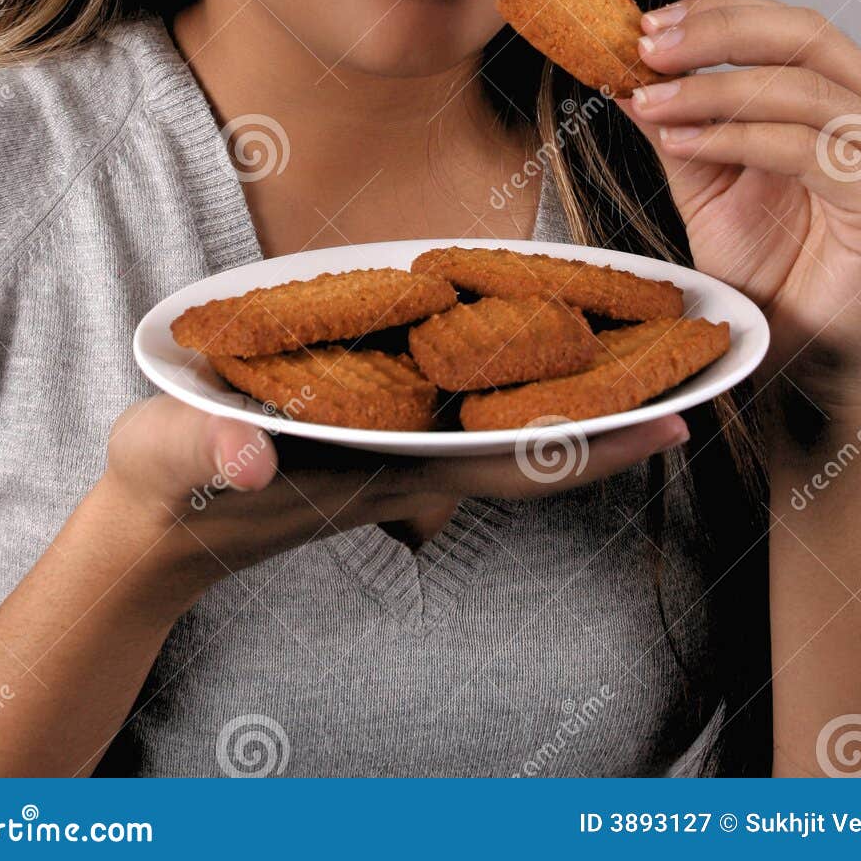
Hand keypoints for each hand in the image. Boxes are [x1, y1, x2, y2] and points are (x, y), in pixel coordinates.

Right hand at [101, 393, 690, 598]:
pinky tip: (543, 336)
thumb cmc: (166, 485)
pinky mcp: (383, 431)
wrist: (157, 524)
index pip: (508, 462)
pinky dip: (520, 374)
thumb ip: (209, 452)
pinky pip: (472, 403)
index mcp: (383, 470)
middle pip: (537, 441)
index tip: (672, 420)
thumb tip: (252, 454)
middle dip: (618, 412)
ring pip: (512, 422)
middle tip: (702, 366)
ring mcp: (402, 451)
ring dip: (579, 390)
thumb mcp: (172, 460)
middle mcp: (412, 464)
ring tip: (650, 341)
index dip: (591, 446)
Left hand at [615, 0, 860, 413]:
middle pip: (807, 37)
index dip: (720, 13)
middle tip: (648, 44)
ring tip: (651, 99)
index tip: (648, 22)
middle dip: (717, 34)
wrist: (801, 363)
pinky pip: (806, 150)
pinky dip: (737, 137)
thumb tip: (626, 70)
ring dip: (713, 88)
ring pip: (802, 90)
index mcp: (855, 100)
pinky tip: (683, 139)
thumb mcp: (708, 184)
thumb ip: (680, 124)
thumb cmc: (769, 275)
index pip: (792, 25)